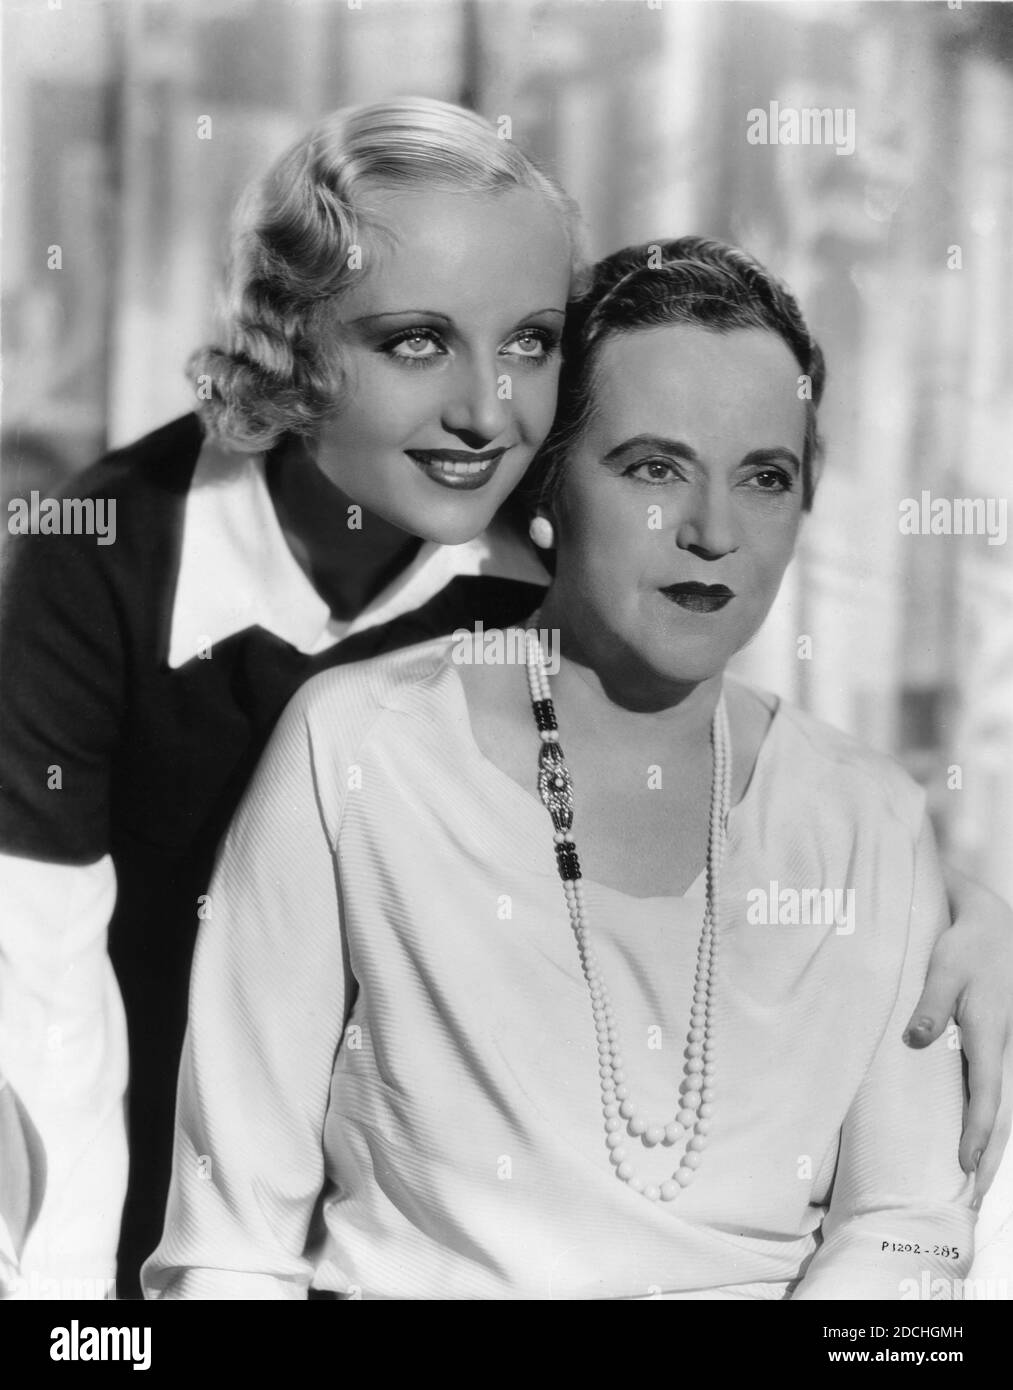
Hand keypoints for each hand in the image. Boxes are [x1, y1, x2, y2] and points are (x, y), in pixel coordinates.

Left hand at [904, 867, 1012, 1206]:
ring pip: (1001, 1101)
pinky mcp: (993, 1040)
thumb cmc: (966, 943)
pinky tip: (973, 1130)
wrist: (993, 921)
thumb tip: (915, 1041)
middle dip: (990, 1151)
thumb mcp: (944, 967)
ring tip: (974, 1175)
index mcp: (992, 1034)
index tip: (967, 1163)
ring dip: (990, 1136)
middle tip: (973, 1192)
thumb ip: (931, 1004)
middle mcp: (1002, 1046)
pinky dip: (986, 1112)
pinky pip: (993, 1085)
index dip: (977, 1131)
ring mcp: (1001, 1045)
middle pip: (1000, 1110)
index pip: (987, 1095)